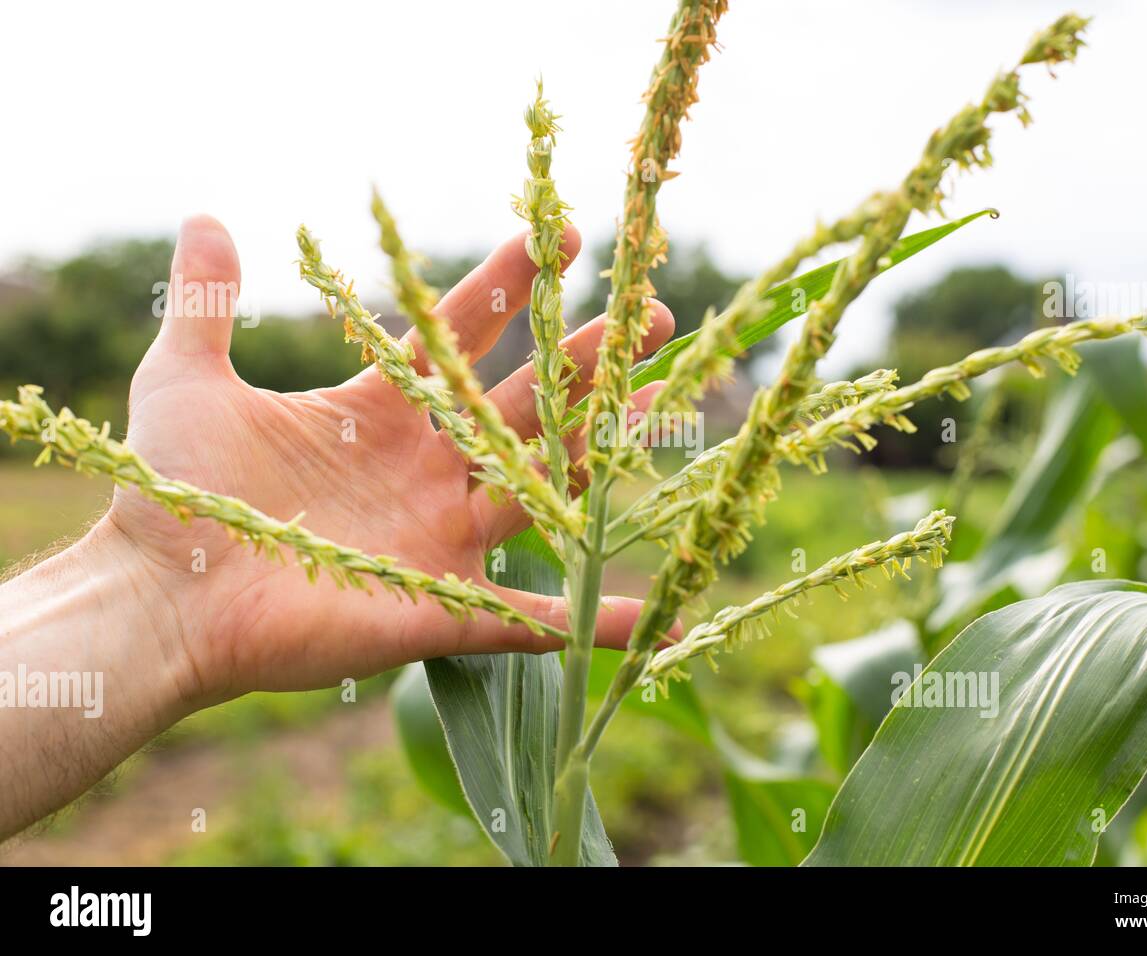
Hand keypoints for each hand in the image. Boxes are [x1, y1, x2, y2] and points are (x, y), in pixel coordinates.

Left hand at [110, 215, 672, 705]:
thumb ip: (208, 300)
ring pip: (546, 485)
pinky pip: (535, 620)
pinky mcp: (445, 609)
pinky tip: (661, 618)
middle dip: (585, 359)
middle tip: (652, 313)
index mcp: (376, 412)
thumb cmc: (174, 494)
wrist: (162, 601)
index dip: (510, 284)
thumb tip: (203, 214)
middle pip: (524, 404)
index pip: (459, 334)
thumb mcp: (189, 380)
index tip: (561, 236)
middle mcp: (424, 470)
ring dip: (606, 447)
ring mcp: (440, 539)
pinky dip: (596, 622)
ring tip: (661, 398)